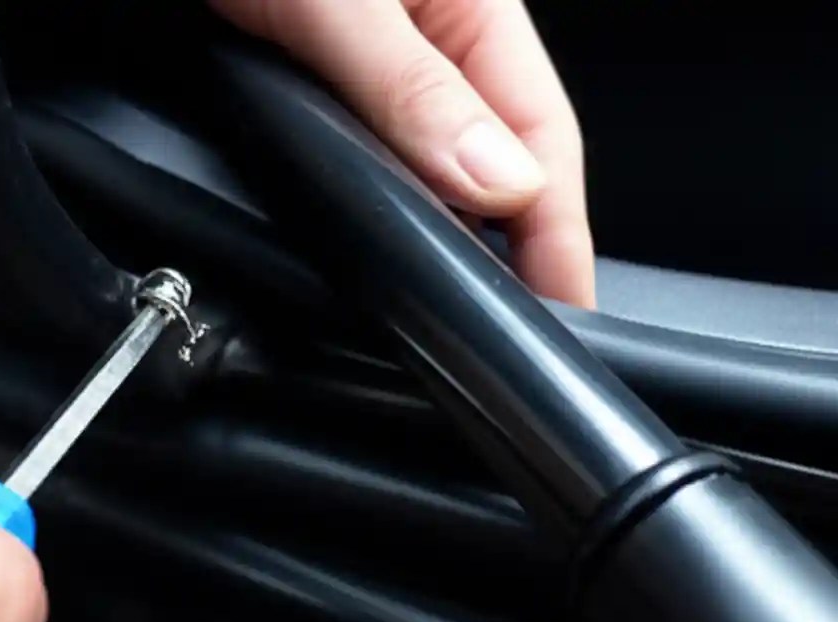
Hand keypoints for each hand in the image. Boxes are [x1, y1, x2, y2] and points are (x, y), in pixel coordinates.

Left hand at [210, 0, 595, 307]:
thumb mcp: (335, 2)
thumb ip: (411, 89)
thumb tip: (498, 180)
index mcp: (470, 5)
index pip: (542, 135)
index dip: (559, 229)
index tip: (563, 305)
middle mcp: (434, 37)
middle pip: (499, 157)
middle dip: (518, 243)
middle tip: (517, 326)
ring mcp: (380, 63)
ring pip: (438, 164)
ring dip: (453, 229)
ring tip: (463, 302)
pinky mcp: (321, 80)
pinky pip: (372, 155)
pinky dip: (387, 204)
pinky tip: (387, 238)